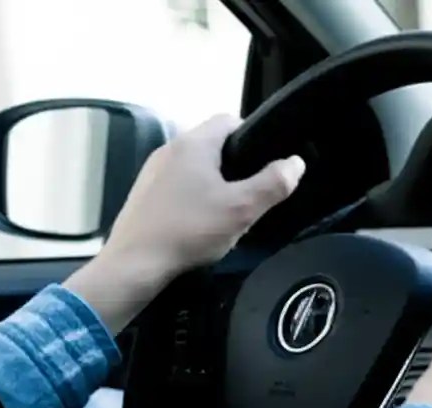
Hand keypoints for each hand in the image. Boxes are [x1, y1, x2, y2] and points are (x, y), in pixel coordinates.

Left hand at [64, 114, 305, 333]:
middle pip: (213, 143)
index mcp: (194, 144)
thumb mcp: (243, 209)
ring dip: (215, 181)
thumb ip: (274, 183)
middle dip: (236, 164)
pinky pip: (179, 182)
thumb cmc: (191, 229)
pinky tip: (200, 221)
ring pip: (195, 165)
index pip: (230, 120)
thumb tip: (296, 162)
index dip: (254, 136)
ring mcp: (153, 170)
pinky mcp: (144, 192)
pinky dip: (194, 194)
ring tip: (228, 210)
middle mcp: (170, 148)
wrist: (135, 263)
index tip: (267, 165)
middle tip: (252, 194)